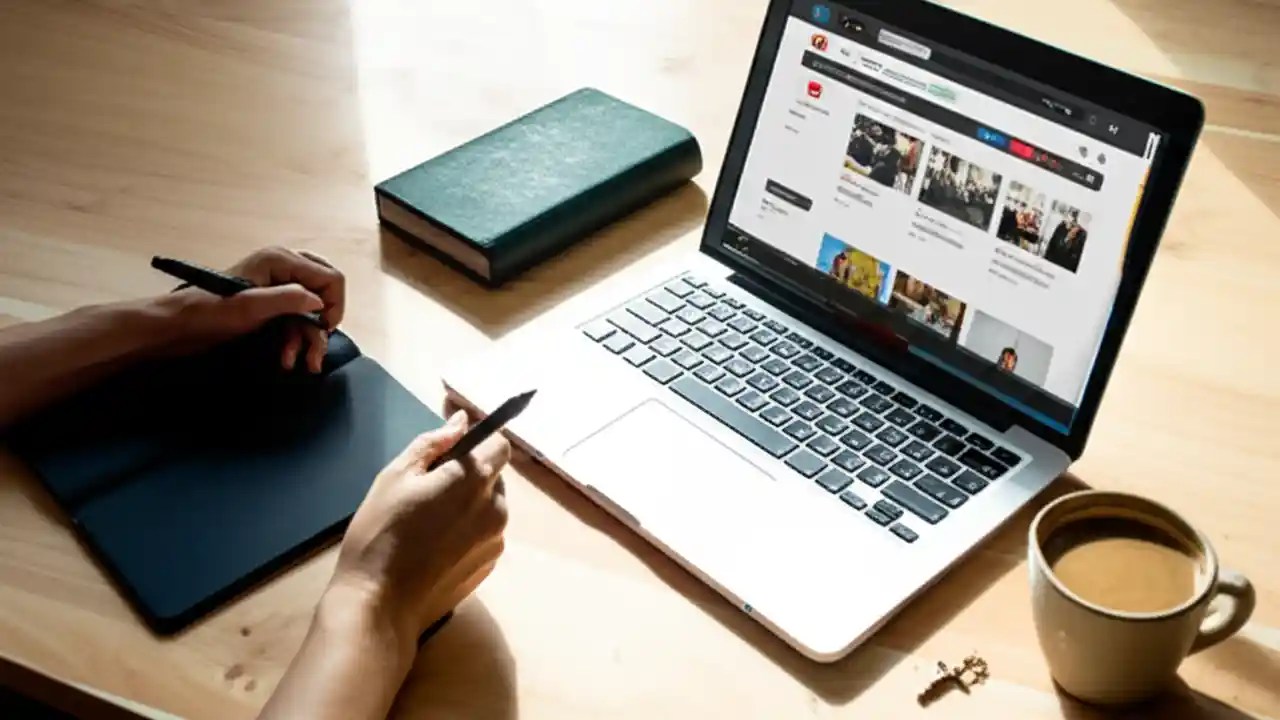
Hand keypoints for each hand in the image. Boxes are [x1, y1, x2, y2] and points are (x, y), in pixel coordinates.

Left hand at [153, 246, 345, 370]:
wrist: (178, 327)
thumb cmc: (210, 313)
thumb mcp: (251, 307)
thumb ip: (289, 299)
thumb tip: (320, 303)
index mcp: (281, 260)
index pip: (330, 278)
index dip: (333, 305)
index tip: (324, 330)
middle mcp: (283, 268)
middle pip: (325, 292)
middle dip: (324, 322)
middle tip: (318, 347)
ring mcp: (277, 286)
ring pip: (311, 311)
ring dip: (309, 338)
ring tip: (305, 363)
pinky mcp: (269, 304)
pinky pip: (296, 319)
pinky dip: (295, 339)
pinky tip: (288, 358)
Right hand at [328, 411, 509, 640]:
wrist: (380, 603)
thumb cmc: (380, 533)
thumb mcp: (395, 476)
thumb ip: (433, 443)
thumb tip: (461, 422)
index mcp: (474, 479)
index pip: (500, 444)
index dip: (479, 442)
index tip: (452, 451)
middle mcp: (495, 508)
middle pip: (495, 476)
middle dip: (470, 474)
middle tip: (429, 489)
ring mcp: (495, 540)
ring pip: (490, 506)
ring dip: (470, 504)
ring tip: (429, 522)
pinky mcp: (490, 565)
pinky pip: (485, 534)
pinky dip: (468, 531)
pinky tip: (435, 545)